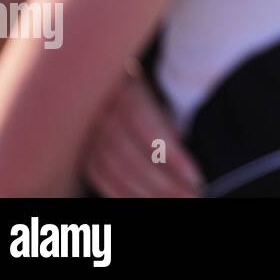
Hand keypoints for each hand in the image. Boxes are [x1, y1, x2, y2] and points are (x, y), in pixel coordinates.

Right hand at [82, 67, 203, 196]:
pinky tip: (145, 201)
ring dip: (147, 193)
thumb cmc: (151, 88)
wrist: (110, 79)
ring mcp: (89, 134)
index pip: (150, 132)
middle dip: (164, 184)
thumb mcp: (164, 93)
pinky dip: (123, 193)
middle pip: (132, 158)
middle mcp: (102, 114)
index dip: (173, 159)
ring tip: (176, 200)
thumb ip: (171, 121)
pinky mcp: (83, 149)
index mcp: (127, 93)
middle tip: (191, 196)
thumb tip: (184, 154)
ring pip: (116, 172)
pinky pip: (100, 176)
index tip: (196, 178)